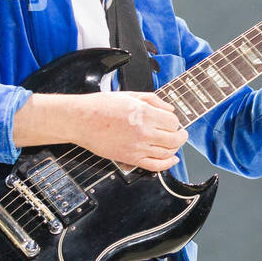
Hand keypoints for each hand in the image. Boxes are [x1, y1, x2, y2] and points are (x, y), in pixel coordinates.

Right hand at [70, 90, 186, 171]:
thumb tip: (170, 110)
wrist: (80, 120)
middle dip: (180, 136)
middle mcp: (143, 132)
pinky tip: (172, 160)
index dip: (175, 121)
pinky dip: (167, 164)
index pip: (173, 121)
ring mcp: (137, 147)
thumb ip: (153, 101)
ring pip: (167, 152)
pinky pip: (154, 165)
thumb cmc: (101, 106)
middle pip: (174, 138)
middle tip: (181, 133)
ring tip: (174, 143)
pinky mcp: (130, 158)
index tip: (172, 121)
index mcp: (144, 113)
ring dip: (175, 148)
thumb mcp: (129, 95)